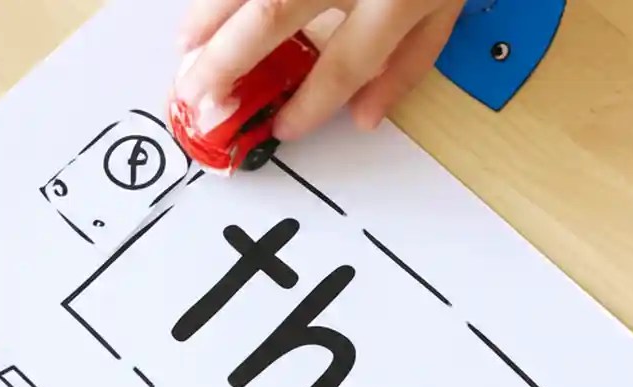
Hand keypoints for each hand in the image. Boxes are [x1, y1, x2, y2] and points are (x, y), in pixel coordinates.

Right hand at [175, 0, 465, 140]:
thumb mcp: (447, 5)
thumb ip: (407, 64)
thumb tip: (363, 117)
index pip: (342, 64)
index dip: (308, 104)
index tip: (281, 127)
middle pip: (275, 16)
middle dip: (227, 62)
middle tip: (197, 97)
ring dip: (209, 14)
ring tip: (184, 48)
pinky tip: (202, 9)